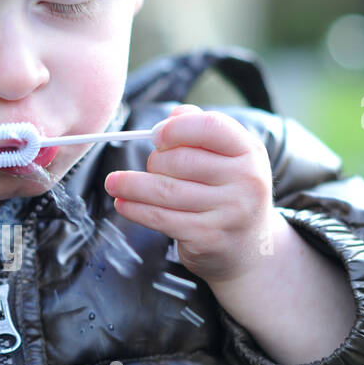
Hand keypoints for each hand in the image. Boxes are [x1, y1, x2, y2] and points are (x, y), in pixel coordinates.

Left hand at [103, 104, 280, 285]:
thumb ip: (202, 131)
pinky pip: (160, 218)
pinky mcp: (207, 237)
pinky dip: (135, 209)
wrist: (248, 249)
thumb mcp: (230, 159)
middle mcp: (244, 181)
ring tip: (114, 183)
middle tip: (149, 167)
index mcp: (249, 152)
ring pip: (165, 190)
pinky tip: (123, 203)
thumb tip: (174, 115)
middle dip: (154, 161)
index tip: (156, 135)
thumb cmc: (230, 195)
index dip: (176, 128)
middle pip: (180, 160)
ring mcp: (228, 212)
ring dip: (132, 185)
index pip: (211, 127)